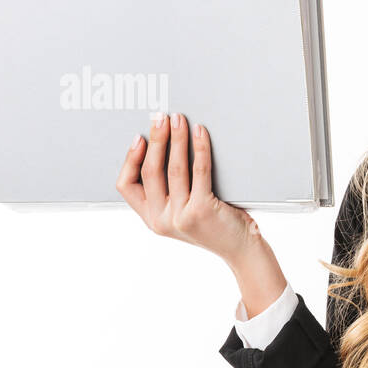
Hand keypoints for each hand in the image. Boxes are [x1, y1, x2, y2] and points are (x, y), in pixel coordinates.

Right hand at [116, 112, 263, 264]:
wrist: (241, 250)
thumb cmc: (215, 225)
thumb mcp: (182, 213)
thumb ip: (168, 193)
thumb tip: (162, 147)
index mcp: (152, 220)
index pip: (126, 186)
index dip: (130, 159)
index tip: (139, 138)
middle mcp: (162, 220)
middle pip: (150, 171)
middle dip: (156, 139)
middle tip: (160, 117)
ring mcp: (181, 216)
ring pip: (174, 168)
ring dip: (176, 139)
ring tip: (179, 120)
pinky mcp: (202, 210)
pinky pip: (199, 171)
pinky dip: (199, 148)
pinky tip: (200, 133)